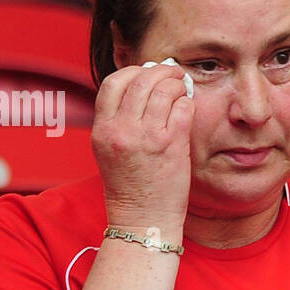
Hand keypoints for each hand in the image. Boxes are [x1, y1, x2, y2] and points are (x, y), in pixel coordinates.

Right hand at [93, 60, 193, 226]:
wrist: (142, 219)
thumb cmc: (130, 185)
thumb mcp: (109, 150)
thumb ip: (118, 120)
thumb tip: (139, 86)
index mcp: (102, 130)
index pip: (113, 83)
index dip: (133, 71)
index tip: (147, 73)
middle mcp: (120, 130)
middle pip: (140, 80)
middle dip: (160, 71)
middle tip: (173, 72)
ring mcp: (146, 137)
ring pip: (163, 90)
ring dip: (176, 84)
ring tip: (182, 88)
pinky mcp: (171, 145)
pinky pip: (182, 108)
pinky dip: (187, 102)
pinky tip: (187, 108)